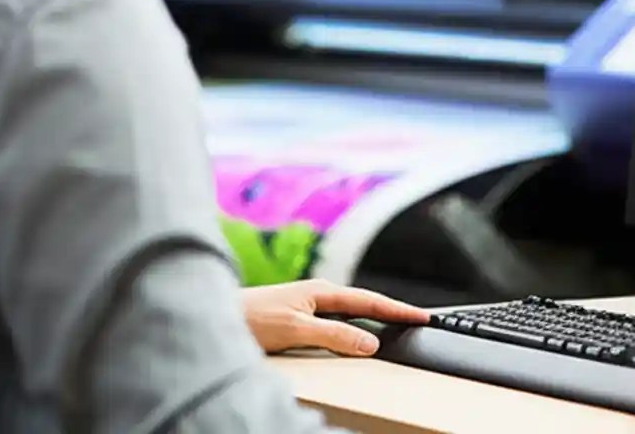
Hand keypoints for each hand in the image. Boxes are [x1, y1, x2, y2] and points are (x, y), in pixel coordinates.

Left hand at [242, 279, 429, 356]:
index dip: (398, 309)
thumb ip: (334, 335)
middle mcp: (317, 294)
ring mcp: (308, 304)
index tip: (421, 316)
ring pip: (350, 312)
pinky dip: (353, 326)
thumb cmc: (248, 318)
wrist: (213, 314)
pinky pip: (336, 320)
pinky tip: (355, 334)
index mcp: (321, 291)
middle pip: (364, 303)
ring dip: (372, 318)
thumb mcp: (295, 329)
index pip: (370, 301)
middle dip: (391, 310)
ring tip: (395, 325)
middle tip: (416, 320)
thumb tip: (370, 343)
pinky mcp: (298, 316)